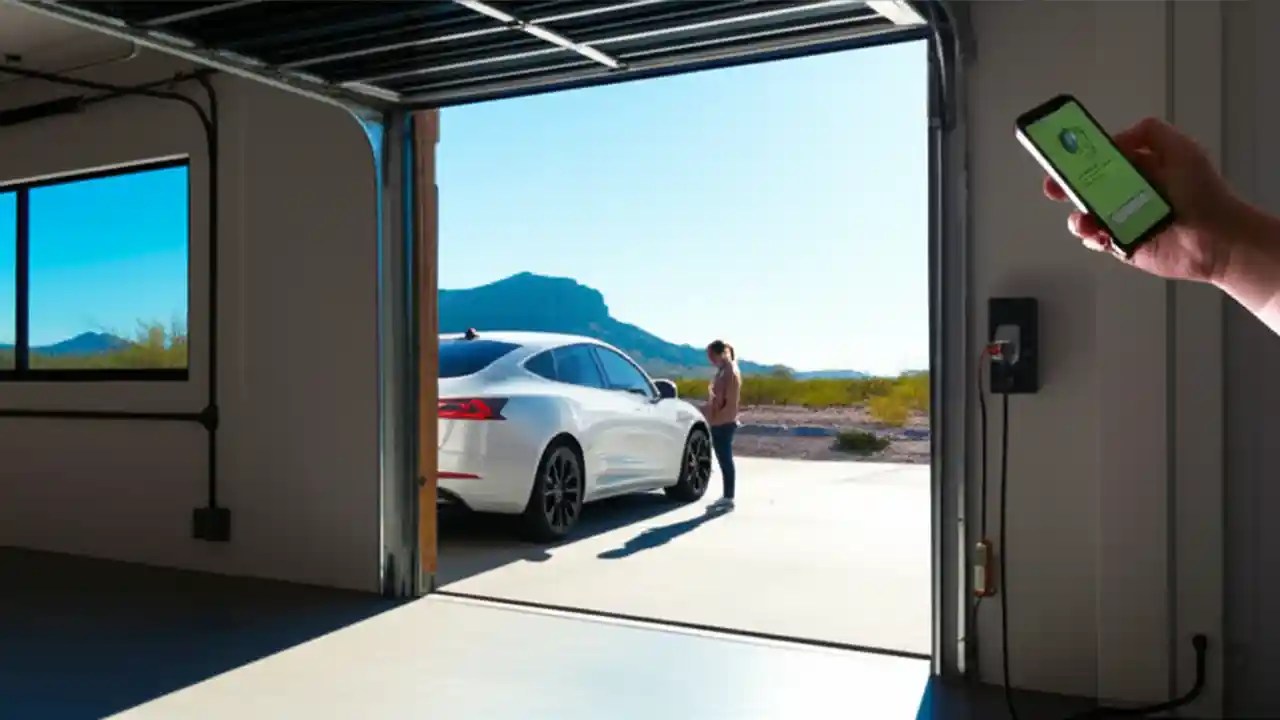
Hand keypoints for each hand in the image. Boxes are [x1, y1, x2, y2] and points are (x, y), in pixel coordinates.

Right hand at [1043, 117, 1241, 283]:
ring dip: (1078, 216)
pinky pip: (1095, 239)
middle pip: (1085, 186)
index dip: (1078, 156)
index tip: (1061, 156)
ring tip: (1086, 220)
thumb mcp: (1182, 149)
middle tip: (1053, 188)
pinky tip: (1101, 235)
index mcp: (1138, 168)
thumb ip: (1151, 133)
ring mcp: (1122, 219)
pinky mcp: (1122, 244)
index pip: (1100, 158)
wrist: (1217, 238)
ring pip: (1085, 214)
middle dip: (1064, 185)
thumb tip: (1114, 139)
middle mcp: (1126, 192)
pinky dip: (1092, 236)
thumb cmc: (1203, 192)